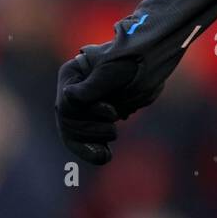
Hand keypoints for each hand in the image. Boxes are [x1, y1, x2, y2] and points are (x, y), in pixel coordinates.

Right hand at [54, 51, 150, 165]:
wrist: (149, 63)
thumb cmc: (131, 61)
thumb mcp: (113, 70)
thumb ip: (93, 86)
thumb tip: (69, 96)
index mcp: (71, 75)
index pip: (67, 104)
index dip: (87, 113)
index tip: (112, 112)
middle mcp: (71, 92)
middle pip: (68, 122)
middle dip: (89, 131)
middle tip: (113, 131)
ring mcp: (82, 107)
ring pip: (74, 134)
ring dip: (92, 142)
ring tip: (111, 139)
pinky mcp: (93, 119)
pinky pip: (85, 141)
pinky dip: (93, 151)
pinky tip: (104, 157)